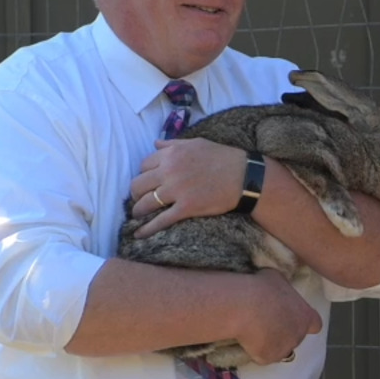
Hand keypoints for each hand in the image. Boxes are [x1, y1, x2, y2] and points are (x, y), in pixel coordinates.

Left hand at [128, 139, 245, 236]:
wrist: (244, 176)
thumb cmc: (223, 158)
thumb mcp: (197, 143)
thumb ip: (173, 144)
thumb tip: (155, 143)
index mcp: (172, 154)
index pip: (143, 165)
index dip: (142, 175)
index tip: (146, 182)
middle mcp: (169, 171)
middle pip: (138, 185)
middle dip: (135, 194)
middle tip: (138, 200)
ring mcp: (177, 190)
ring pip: (145, 203)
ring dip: (138, 211)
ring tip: (138, 215)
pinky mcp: (186, 208)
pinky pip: (160, 220)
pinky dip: (147, 229)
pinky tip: (139, 234)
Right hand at [235, 269, 322, 364]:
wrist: (244, 307)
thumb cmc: (262, 288)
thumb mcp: (277, 280)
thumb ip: (283, 290)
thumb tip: (277, 291)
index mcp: (305, 315)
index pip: (315, 324)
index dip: (305, 322)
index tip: (294, 318)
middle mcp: (299, 335)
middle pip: (295, 336)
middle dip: (284, 331)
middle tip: (267, 321)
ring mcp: (284, 349)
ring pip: (279, 349)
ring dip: (271, 342)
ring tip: (254, 330)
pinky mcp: (267, 358)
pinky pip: (262, 356)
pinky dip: (255, 350)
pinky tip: (246, 338)